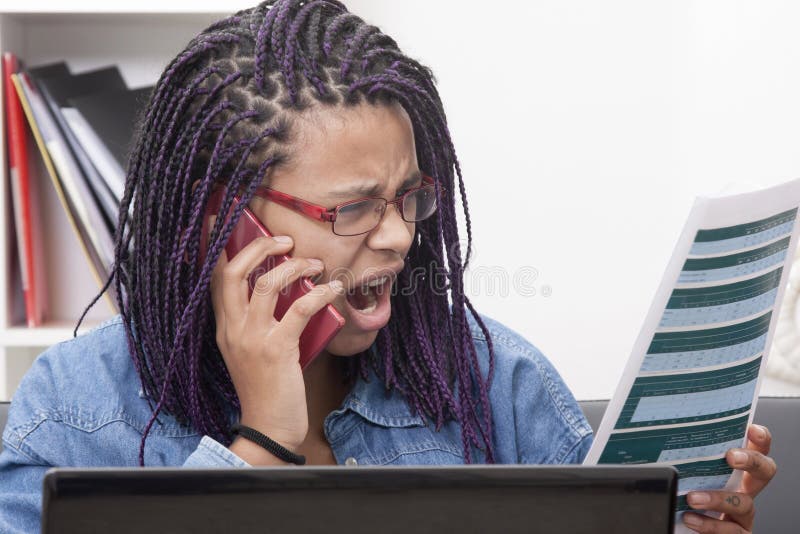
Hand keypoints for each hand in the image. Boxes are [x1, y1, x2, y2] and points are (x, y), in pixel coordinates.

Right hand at [210, 234, 343, 456]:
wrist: (269, 427)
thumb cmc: (266, 386)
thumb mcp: (252, 348)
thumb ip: (259, 319)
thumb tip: (289, 286)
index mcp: (223, 326)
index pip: (216, 277)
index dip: (223, 246)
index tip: (239, 224)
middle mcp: (232, 329)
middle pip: (232, 272)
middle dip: (258, 247)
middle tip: (285, 242)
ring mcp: (252, 338)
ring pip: (266, 284)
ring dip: (295, 267)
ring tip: (315, 263)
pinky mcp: (277, 350)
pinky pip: (300, 308)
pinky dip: (319, 293)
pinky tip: (333, 287)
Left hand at [683, 424, 776, 532]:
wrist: (677, 526)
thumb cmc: (680, 497)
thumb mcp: (684, 473)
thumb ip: (682, 458)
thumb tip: (655, 437)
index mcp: (733, 470)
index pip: (754, 449)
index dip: (759, 439)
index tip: (751, 429)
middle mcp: (742, 489)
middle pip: (764, 471)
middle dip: (751, 460)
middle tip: (731, 457)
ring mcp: (742, 513)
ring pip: (744, 503)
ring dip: (718, 499)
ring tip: (692, 498)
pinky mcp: (737, 532)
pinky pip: (731, 530)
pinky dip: (710, 525)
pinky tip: (690, 519)